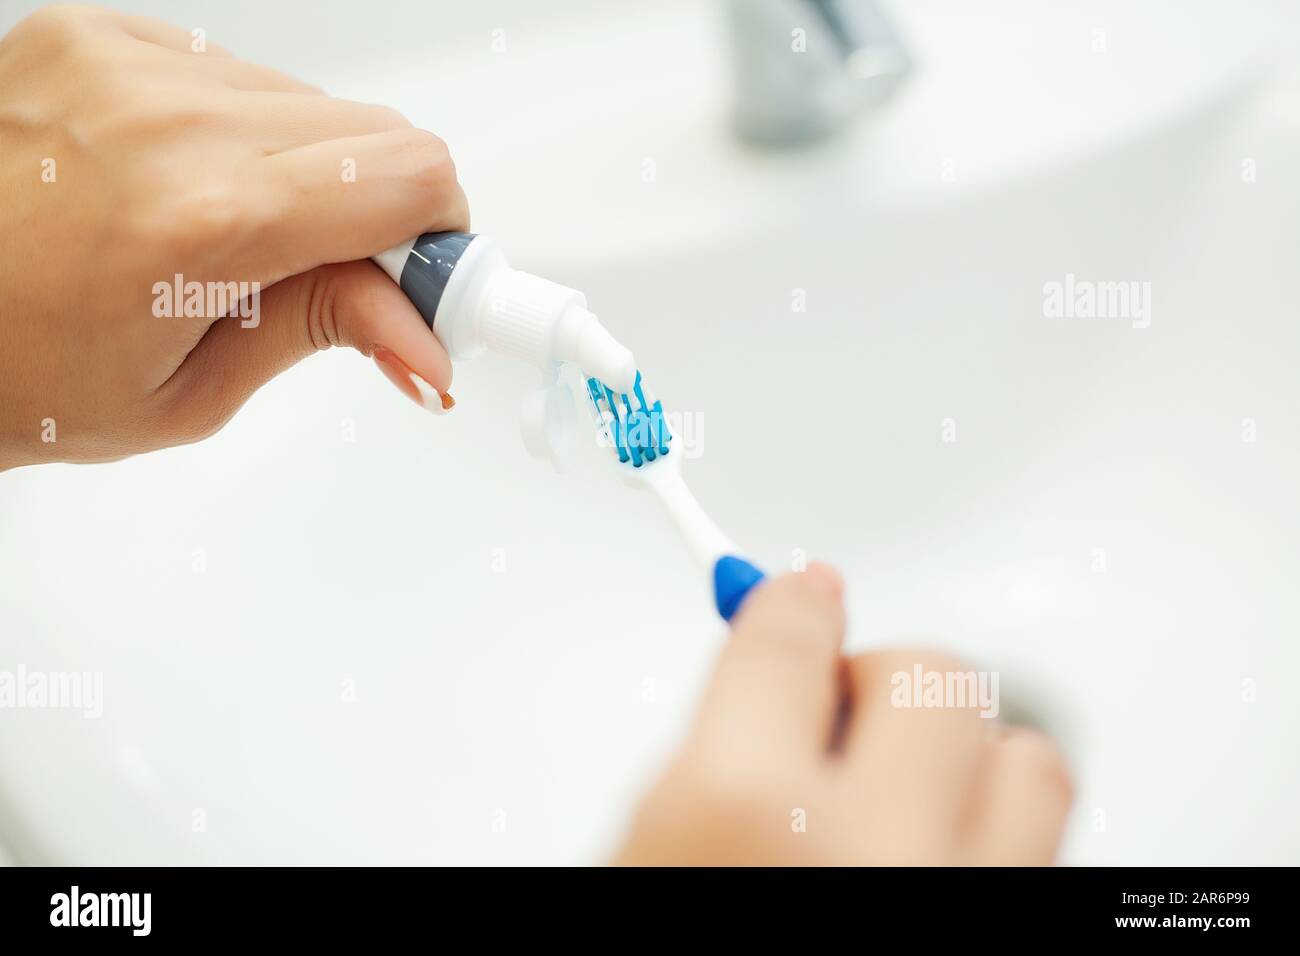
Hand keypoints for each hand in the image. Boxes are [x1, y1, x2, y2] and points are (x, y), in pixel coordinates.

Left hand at [0, 6, 466, 470]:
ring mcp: (122, 61)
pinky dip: (238, 130)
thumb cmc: (15, 377)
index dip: (441, 238)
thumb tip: (424, 336)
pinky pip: (231, 72)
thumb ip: (325, 330)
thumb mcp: (191, 393)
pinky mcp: (92, 34)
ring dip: (309, 169)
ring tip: (240, 237)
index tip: (428, 283)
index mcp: (202, 221)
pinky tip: (185, 186)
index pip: (410, 181)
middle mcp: (166, 116)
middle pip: (378, 133)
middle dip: (385, 209)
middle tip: (342, 273)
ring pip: (310, 100)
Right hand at [614, 564, 1072, 864]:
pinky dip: (999, 831)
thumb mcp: (644, 850)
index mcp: (737, 813)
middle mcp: (869, 852)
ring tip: (910, 795)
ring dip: (968, 758)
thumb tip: (775, 643)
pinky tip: (940, 854)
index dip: (791, 603)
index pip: (788, 639)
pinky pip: (1047, 846)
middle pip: (926, 674)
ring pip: (1026, 761)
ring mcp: (962, 900)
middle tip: (842, 720)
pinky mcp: (1021, 934)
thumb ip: (714, 745)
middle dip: (881, 680)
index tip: (799, 591)